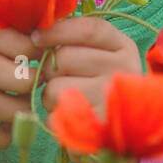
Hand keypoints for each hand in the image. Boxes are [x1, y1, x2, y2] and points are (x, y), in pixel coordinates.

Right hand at [0, 15, 47, 150]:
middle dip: (24, 79)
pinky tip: (16, 128)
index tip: (45, 49)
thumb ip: (37, 20)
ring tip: (31, 106)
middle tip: (42, 80)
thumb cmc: (1, 38)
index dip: (28, 46)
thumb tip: (67, 21)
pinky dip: (0, 137)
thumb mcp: (12, 22)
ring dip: (15, 109)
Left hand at [32, 16, 143, 162]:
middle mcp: (123, 70)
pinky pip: (57, 117)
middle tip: (56, 78)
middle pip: (64, 57)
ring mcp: (113, 100)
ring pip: (56, 88)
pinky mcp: (99, 130)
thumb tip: (38, 31)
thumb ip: (75, 40)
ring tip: (65, 100)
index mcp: (123, 47)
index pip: (87, 29)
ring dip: (49, 95)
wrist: (125, 133)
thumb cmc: (102, 85)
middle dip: (49, 69)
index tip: (36, 37)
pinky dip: (54, 118)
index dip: (57, 31)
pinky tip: (68, 118)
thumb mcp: (99, 55)